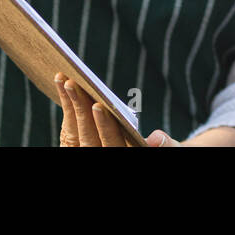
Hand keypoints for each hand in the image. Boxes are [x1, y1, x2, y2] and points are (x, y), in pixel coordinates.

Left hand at [54, 73, 177, 147]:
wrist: (148, 149)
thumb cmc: (161, 147)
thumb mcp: (171, 146)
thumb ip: (167, 144)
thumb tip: (156, 139)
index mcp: (125, 156)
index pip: (111, 147)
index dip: (103, 127)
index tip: (98, 105)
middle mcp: (103, 157)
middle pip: (88, 139)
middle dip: (79, 110)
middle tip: (72, 83)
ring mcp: (90, 153)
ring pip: (74, 134)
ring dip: (68, 104)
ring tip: (63, 77)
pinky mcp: (80, 145)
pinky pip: (68, 128)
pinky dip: (67, 106)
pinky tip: (63, 83)